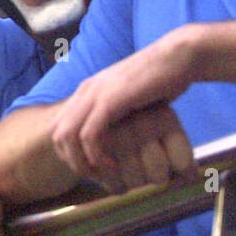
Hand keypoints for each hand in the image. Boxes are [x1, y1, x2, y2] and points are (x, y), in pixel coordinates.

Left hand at [50, 31, 197, 191]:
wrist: (178, 57)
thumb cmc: (160, 81)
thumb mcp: (129, 100)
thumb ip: (115, 115)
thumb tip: (114, 139)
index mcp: (86, 92)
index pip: (59, 128)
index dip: (69, 154)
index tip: (90, 170)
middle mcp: (84, 92)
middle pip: (57, 135)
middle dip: (72, 162)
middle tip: (94, 178)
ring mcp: (95, 94)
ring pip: (68, 136)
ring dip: (82, 162)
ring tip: (103, 174)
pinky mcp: (111, 100)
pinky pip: (90, 134)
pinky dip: (97, 155)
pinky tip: (113, 164)